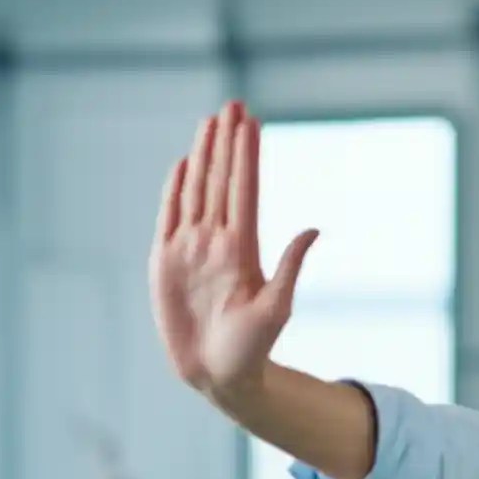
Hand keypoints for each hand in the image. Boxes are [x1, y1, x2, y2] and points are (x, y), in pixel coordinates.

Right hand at [149, 100, 318, 393]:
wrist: (217, 374)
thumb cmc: (252, 348)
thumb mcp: (276, 308)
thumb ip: (290, 267)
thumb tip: (313, 229)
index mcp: (243, 248)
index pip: (244, 190)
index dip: (246, 155)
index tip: (251, 122)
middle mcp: (216, 241)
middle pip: (221, 181)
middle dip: (226, 142)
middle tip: (233, 104)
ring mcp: (190, 249)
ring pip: (197, 191)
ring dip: (203, 156)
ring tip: (210, 122)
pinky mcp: (165, 262)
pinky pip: (168, 218)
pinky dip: (174, 191)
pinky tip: (182, 165)